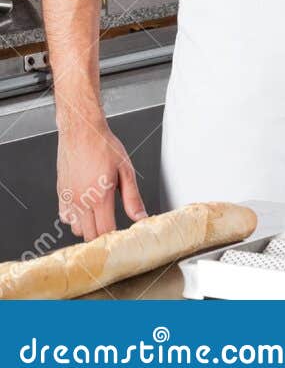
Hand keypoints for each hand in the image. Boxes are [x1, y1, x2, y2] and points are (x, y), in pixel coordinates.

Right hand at [56, 119, 144, 240]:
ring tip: (101, 217)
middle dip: (102, 235)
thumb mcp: (126, 170)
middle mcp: (80, 200)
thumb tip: (140, 216)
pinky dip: (75, 218)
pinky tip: (86, 209)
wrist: (81, 131)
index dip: (114, 237)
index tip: (123, 236)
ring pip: (76, 228)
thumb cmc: (104, 146)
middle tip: (114, 227)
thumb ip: (132, 197)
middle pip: (89, 234)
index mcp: (99, 196)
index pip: (104, 230)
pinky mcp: (60, 193)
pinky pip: (65, 216)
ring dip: (88, 227)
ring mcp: (67, 198)